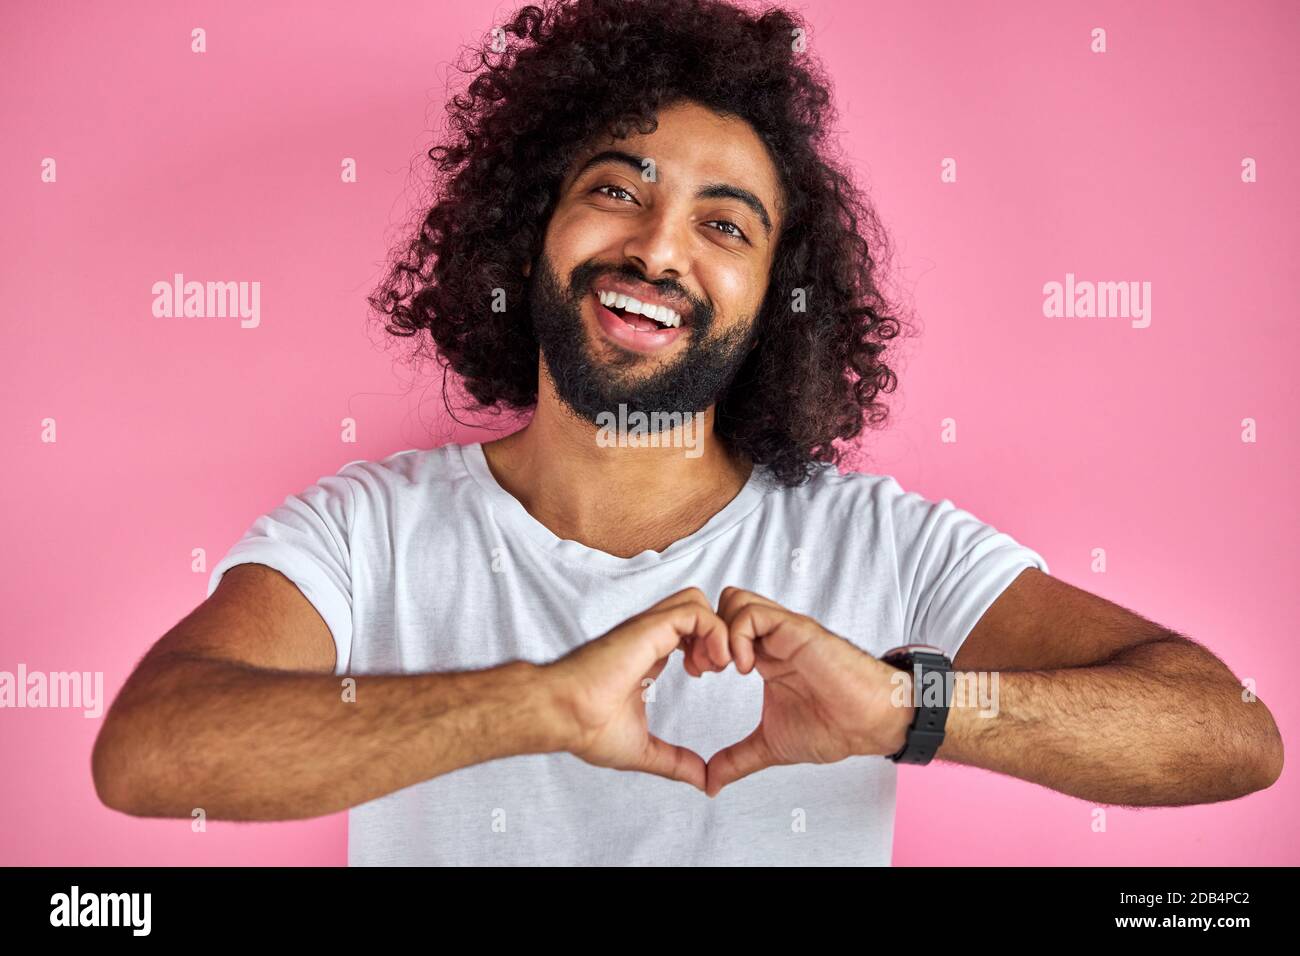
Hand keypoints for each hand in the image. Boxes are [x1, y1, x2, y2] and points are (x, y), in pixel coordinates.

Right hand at [545, 587, 732, 792]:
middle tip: (716, 668)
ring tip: (714, 665)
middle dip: (717, 632)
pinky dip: (714, 632)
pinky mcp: (649, 628)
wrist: (563, 715)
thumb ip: (675, 762)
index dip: (706, 647)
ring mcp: (649, 629)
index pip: (686, 631)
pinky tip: (709, 664)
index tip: (706, 676)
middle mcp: (649, 637)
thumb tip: (703, 782)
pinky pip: (696, 612)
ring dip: (717, 630)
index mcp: (648, 655)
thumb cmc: (587, 728)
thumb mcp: (643, 749)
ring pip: (697, 601)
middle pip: (695, 608)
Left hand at [704, 586, 912, 796]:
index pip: (718, 628)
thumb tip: (710, 783)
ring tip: (725, 667)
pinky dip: (739, 636)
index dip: (698, 646)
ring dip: (720, 632)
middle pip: (720, 606)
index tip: (696, 674)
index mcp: (763, 656)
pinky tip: (746, 668)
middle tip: (704, 669)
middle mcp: (771, 638)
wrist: (870, 723)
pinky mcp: (796, 630)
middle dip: (702, 633)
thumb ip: (737, 759)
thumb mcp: (770, 745)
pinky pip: (754, 614)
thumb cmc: (832, 726)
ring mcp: (783, 631)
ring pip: (734, 600)